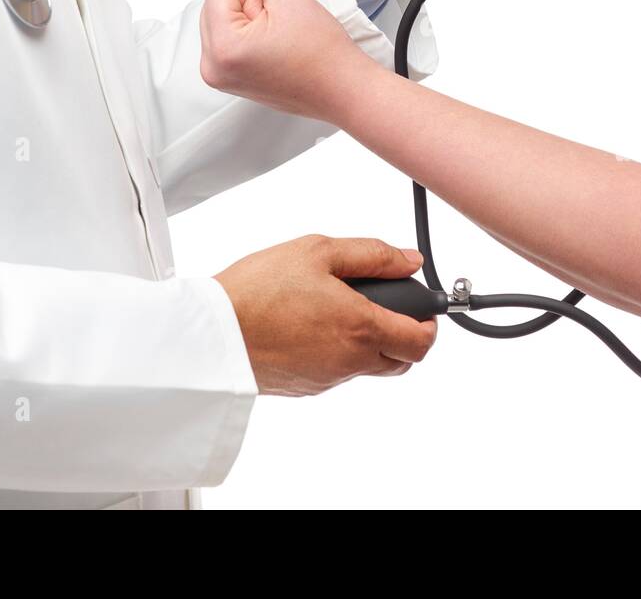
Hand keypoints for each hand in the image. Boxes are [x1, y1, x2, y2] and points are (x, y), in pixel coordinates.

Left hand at [199, 0, 374, 120]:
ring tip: (276, 41)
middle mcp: (212, 67)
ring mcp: (217, 77)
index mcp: (222, 47)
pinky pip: (225, 39)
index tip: (276, 18)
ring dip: (246, 22)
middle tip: (278, 30)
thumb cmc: (321, 50)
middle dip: (246, 8)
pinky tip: (271, 49)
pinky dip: (246, 36)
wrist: (340, 87)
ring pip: (219, 20)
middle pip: (214, 4)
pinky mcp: (226, 80)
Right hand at [215, 235, 437, 395]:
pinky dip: (342, 352)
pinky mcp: (306, 388)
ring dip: (373, 343)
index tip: (423, 305)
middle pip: (402, 361)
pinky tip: (316, 325)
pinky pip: (340, 372)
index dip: (430, 322)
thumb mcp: (319, 251)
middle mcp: (350, 360)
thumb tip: (408, 260)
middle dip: (406, 335)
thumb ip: (372, 255)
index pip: (421, 341)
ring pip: (371, 367)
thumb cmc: (258, 290)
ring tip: (344, 308)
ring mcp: (328, 379)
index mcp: (361, 327)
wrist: (210, 335)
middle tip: (390, 306)